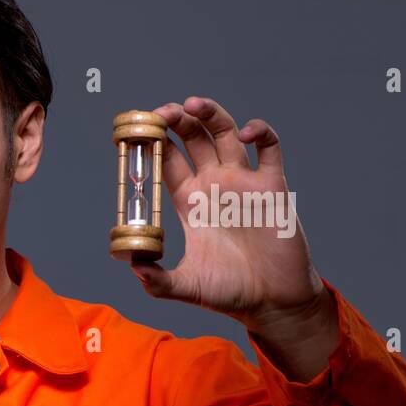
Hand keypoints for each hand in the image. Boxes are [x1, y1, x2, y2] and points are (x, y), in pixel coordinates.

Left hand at [130, 96, 327, 329]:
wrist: (272, 302)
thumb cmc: (229, 293)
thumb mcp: (184, 286)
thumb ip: (157, 279)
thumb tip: (132, 265)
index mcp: (188, 203)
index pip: (167, 160)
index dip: (153, 143)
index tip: (136, 130)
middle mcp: (213, 186)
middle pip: (192, 139)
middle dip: (177, 120)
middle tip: (163, 112)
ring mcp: (243, 182)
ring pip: (225, 133)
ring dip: (210, 114)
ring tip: (193, 104)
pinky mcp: (272, 186)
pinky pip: (268, 147)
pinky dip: (258, 131)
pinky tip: (245, 133)